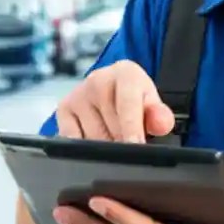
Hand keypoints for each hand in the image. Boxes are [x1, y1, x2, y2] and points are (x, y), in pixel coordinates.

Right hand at [56, 60, 173, 142]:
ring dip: (104, 148)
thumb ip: (160, 116)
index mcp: (126, 73)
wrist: (116, 95)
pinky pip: (72, 140)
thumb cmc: (137, 102)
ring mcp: (78, 94)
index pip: (127, 104)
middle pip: (111, 126)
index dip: (132, 129)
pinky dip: (84, 150)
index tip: (135, 147)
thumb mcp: (153, 108)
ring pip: (92, 137)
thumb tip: (160, 123)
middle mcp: (98, 79)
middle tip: (129, 147)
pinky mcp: (63, 109)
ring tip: (114, 142)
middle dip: (121, 143)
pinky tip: (95, 144)